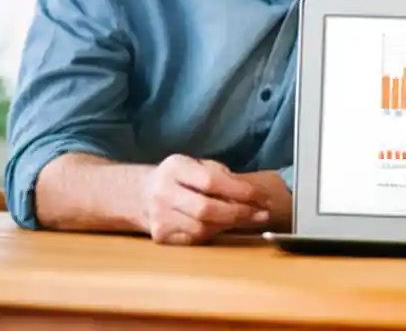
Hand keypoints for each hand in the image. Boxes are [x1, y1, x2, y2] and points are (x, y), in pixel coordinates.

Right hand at [140, 154, 270, 244]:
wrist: (142, 194)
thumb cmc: (181, 178)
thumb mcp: (199, 166)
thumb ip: (223, 177)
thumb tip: (253, 195)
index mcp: (175, 168)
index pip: (211, 181)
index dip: (240, 191)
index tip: (263, 197)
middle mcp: (163, 192)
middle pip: (206, 209)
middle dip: (239, 213)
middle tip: (262, 214)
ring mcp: (158, 217)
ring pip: (202, 228)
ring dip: (230, 226)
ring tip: (248, 219)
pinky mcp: (160, 236)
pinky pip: (195, 240)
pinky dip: (214, 234)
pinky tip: (225, 227)